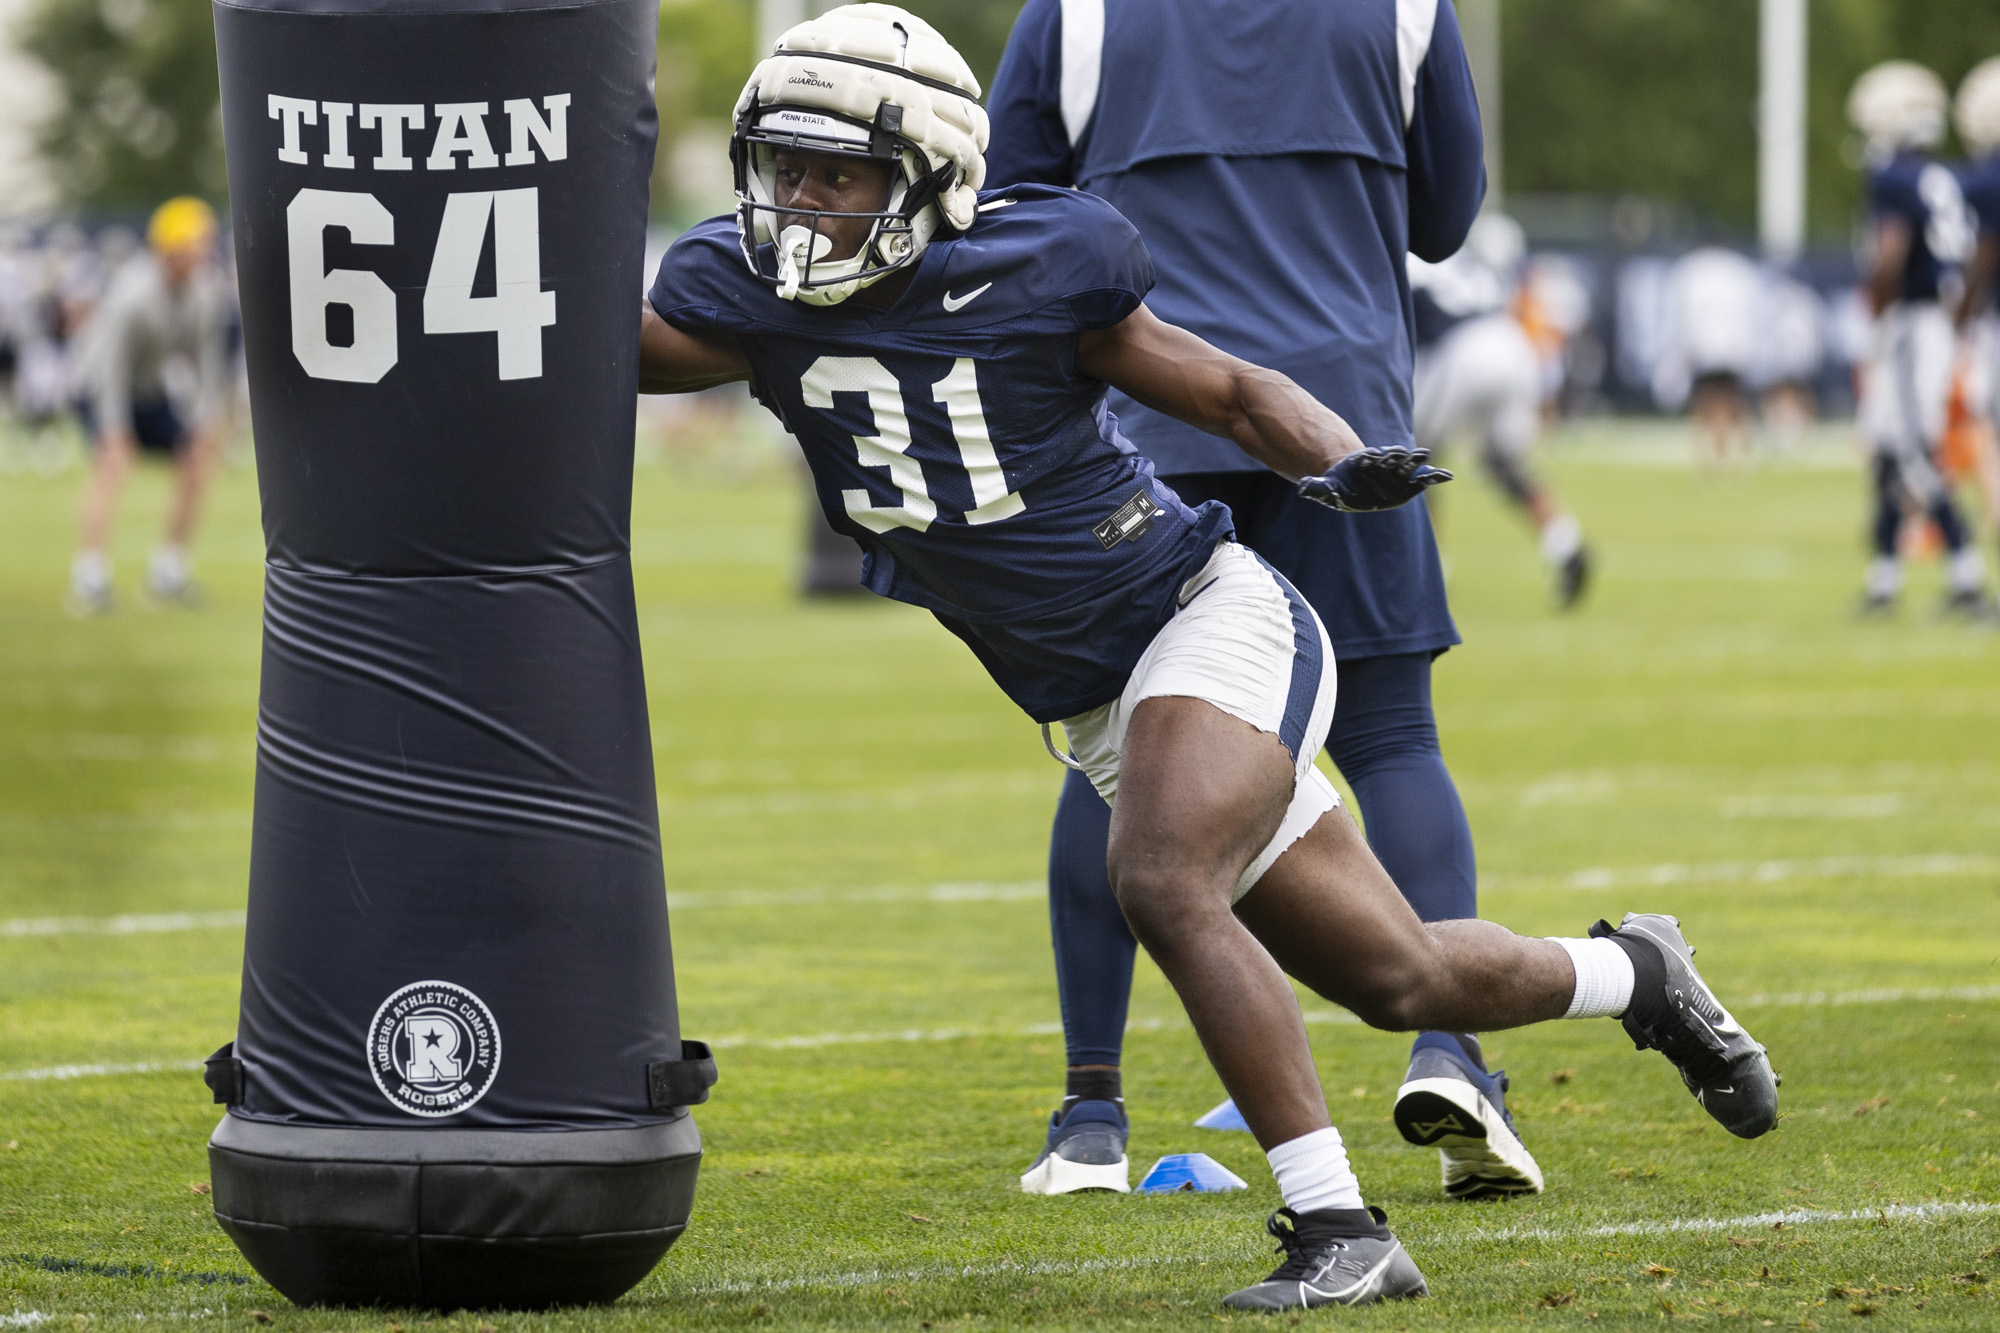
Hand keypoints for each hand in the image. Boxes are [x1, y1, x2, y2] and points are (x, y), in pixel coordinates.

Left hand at [1297, 447, 1451, 512]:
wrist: (1357, 485)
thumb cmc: (1341, 486)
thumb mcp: (1327, 489)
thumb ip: (1317, 487)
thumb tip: (1302, 488)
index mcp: (1363, 464)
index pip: (1368, 459)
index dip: (1370, 458)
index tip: (1374, 457)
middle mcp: (1382, 465)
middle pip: (1390, 459)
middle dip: (1395, 456)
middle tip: (1402, 453)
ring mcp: (1398, 472)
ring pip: (1408, 465)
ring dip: (1416, 461)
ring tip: (1427, 458)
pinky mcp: (1410, 481)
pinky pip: (1424, 478)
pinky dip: (1435, 476)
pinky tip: (1447, 476)